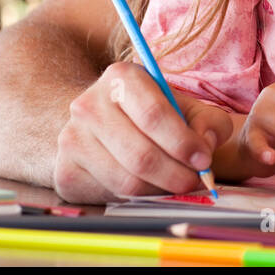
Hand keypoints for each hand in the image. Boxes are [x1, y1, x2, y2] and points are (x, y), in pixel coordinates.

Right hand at [54, 61, 234, 203]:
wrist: (100, 122)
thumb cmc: (150, 113)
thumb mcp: (184, 106)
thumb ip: (208, 120)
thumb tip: (206, 144)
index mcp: (121, 77)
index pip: (153, 115)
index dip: (183, 142)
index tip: (204, 160)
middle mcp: (89, 105)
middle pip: (140, 154)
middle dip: (176, 174)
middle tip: (195, 182)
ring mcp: (72, 139)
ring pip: (126, 180)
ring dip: (160, 189)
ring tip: (176, 185)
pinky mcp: (66, 171)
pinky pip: (110, 194)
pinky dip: (138, 197)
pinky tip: (149, 186)